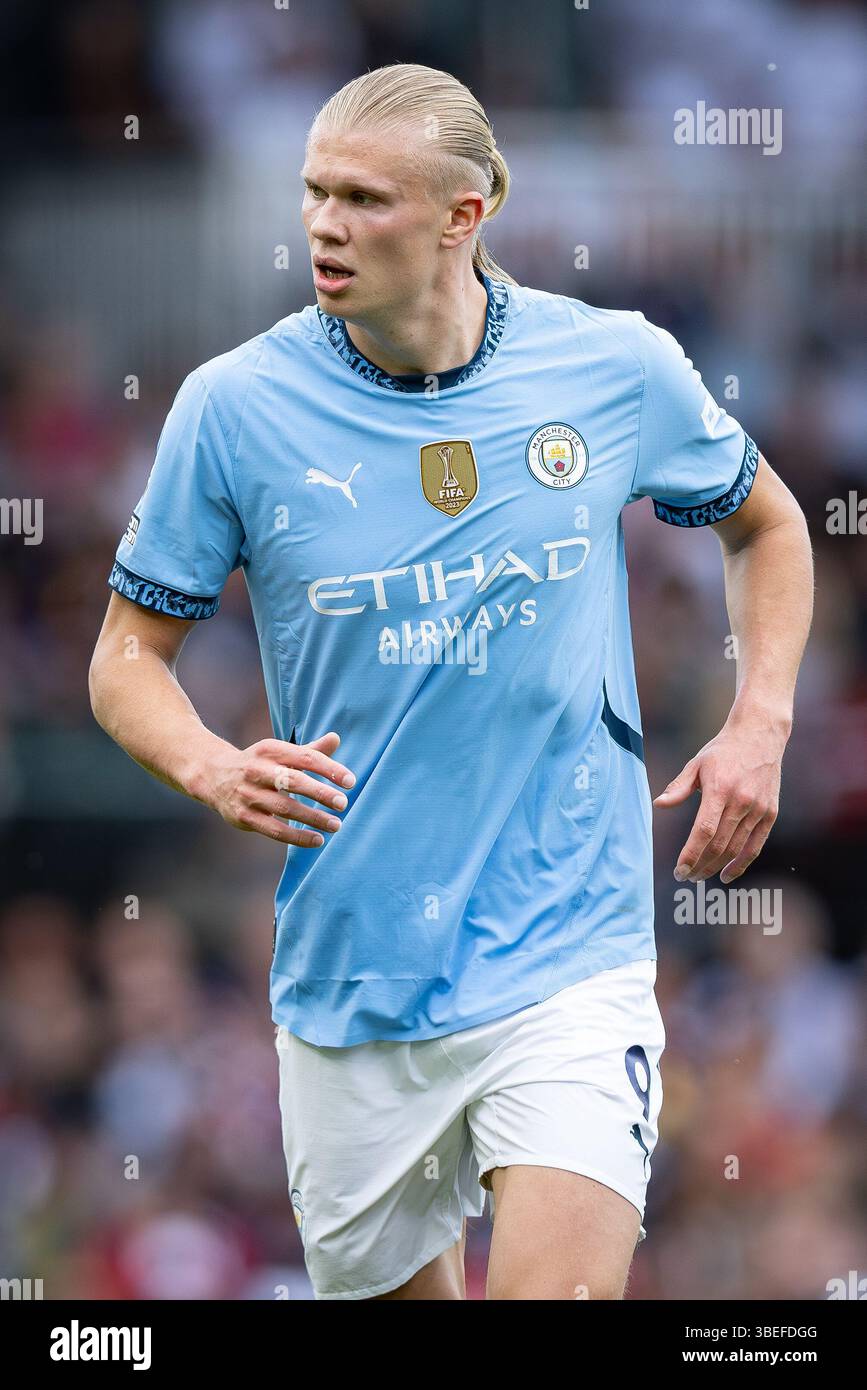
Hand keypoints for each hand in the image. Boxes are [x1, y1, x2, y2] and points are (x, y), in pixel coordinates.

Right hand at [199, 731, 354, 846]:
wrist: (213, 775)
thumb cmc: (259, 764)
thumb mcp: (279, 752)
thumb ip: (309, 750)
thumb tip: (336, 738)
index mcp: (270, 750)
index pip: (304, 757)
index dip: (329, 769)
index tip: (351, 782)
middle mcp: (257, 770)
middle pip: (293, 781)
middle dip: (320, 793)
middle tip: (343, 803)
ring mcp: (248, 794)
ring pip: (284, 808)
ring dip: (312, 817)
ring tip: (336, 825)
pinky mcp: (243, 817)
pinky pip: (274, 830)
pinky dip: (297, 836)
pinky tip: (317, 840)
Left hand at [653, 722, 782, 882]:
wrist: (760, 735)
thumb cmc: (722, 751)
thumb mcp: (697, 764)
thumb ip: (678, 788)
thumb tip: (659, 805)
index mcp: (720, 789)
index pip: (704, 831)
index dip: (691, 854)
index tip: (679, 869)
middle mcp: (741, 801)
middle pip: (720, 845)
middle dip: (700, 865)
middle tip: (686, 876)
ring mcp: (759, 809)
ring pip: (736, 848)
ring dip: (717, 867)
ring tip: (700, 875)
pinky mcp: (770, 813)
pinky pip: (756, 845)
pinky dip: (742, 864)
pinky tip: (727, 874)